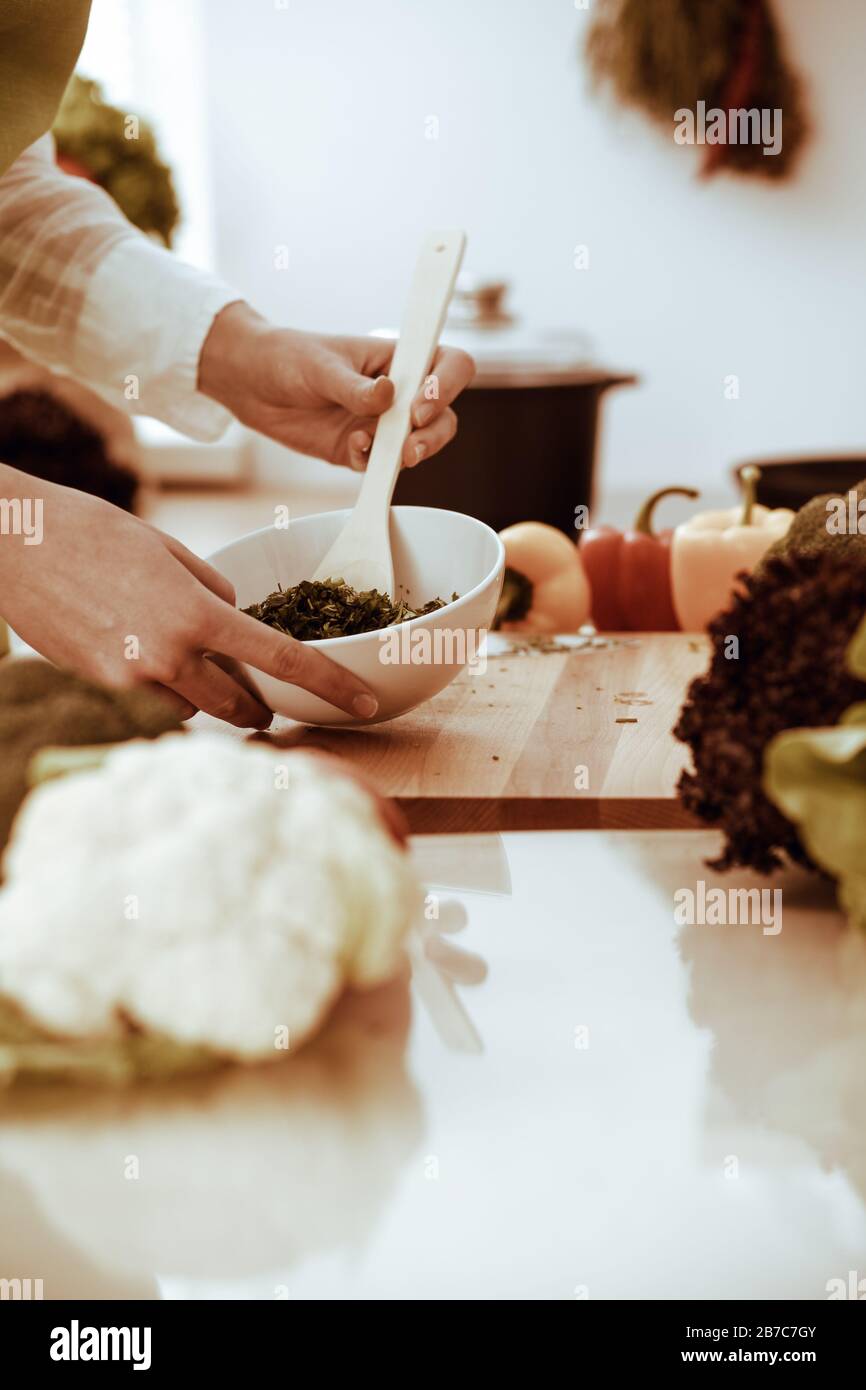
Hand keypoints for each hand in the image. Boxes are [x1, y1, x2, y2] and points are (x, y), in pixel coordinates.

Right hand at [0, 468, 379, 727]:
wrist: (12, 542)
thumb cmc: (89, 530)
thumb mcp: (166, 548)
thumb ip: (211, 589)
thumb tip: (235, 617)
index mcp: (197, 613)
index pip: (282, 659)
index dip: (330, 685)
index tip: (363, 705)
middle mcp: (168, 656)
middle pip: (238, 706)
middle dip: (255, 706)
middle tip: (259, 696)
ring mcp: (130, 680)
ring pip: (190, 710)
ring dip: (199, 695)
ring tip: (175, 655)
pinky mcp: (97, 690)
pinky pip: (148, 706)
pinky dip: (157, 691)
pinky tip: (138, 655)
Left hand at [198, 302, 474, 470]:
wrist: (250, 382)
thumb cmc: (288, 358)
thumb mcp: (321, 367)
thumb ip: (355, 388)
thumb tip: (388, 396)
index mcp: (397, 359)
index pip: (448, 365)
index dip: (446, 385)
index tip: (420, 404)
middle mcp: (398, 392)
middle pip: (444, 415)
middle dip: (434, 432)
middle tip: (409, 446)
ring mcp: (380, 423)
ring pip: (419, 444)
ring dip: (412, 453)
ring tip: (392, 456)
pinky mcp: (359, 449)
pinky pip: (380, 466)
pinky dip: (372, 463)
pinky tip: (352, 449)